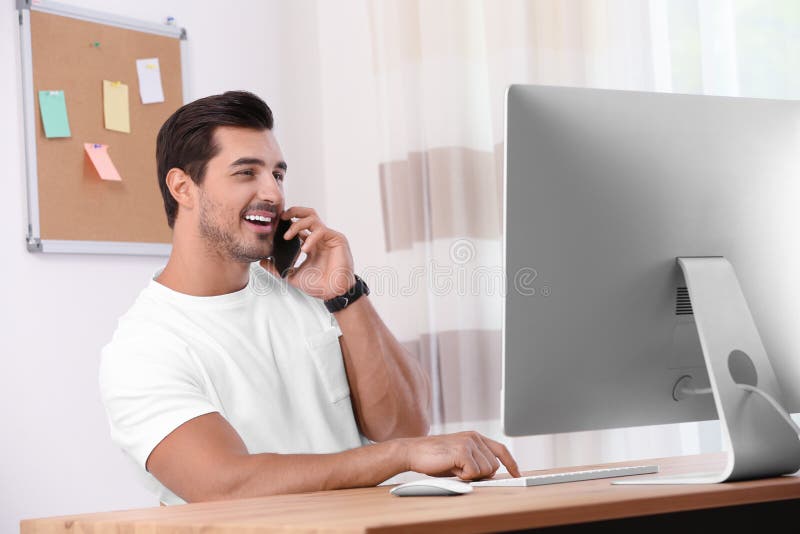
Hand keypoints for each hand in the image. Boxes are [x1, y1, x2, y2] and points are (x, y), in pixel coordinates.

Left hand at [260, 206, 354, 299]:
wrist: (332, 293)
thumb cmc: (317, 285)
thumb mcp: (291, 275)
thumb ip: (276, 268)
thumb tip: (261, 261)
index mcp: (310, 243)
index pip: (299, 225)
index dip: (287, 222)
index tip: (275, 225)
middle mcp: (319, 238)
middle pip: (307, 214)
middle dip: (294, 211)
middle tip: (281, 217)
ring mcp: (328, 237)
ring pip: (313, 218)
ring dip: (298, 224)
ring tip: (288, 236)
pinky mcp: (337, 239)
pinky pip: (321, 230)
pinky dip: (310, 238)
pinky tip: (304, 249)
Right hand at [400, 431, 520, 479]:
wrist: (413, 452)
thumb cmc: (434, 457)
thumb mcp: (459, 456)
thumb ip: (476, 460)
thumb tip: (491, 473)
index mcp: (475, 436)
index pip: (501, 449)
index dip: (511, 463)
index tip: (517, 474)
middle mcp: (474, 437)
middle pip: (494, 465)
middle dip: (481, 474)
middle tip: (461, 470)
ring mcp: (469, 442)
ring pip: (486, 470)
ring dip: (471, 475)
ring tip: (454, 467)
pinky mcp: (462, 451)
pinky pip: (474, 473)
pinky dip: (464, 476)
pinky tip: (452, 468)